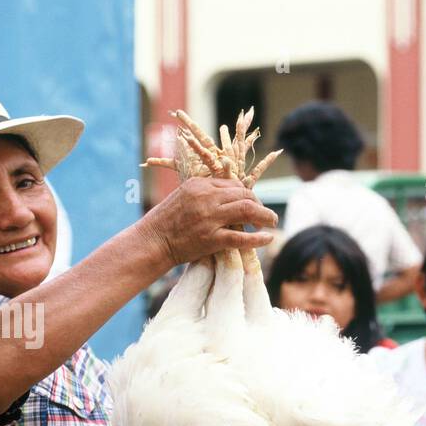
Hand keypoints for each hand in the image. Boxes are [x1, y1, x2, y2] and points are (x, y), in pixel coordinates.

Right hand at [138, 177, 276, 269]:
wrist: (153, 241)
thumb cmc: (168, 221)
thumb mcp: (185, 196)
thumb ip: (206, 194)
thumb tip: (229, 196)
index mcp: (200, 184)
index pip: (234, 184)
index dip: (248, 194)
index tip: (253, 204)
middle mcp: (206, 198)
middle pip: (244, 195)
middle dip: (260, 205)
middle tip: (266, 216)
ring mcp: (210, 218)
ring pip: (247, 210)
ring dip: (265, 217)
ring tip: (272, 223)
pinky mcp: (212, 239)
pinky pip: (242, 237)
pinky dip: (259, 239)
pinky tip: (268, 239)